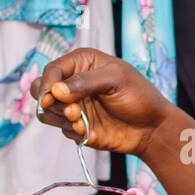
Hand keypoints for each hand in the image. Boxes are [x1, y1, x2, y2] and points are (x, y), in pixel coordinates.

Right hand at [31, 48, 177, 157]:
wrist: (152, 128)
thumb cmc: (139, 96)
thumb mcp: (116, 80)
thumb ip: (85, 82)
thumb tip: (56, 90)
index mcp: (82, 63)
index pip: (53, 69)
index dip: (48, 82)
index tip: (51, 96)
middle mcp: (73, 83)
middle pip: (42, 90)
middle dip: (50, 102)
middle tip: (70, 110)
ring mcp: (74, 105)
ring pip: (47, 112)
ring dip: (60, 118)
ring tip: (80, 121)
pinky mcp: (77, 125)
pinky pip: (62, 129)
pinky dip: (73, 131)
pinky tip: (89, 132)